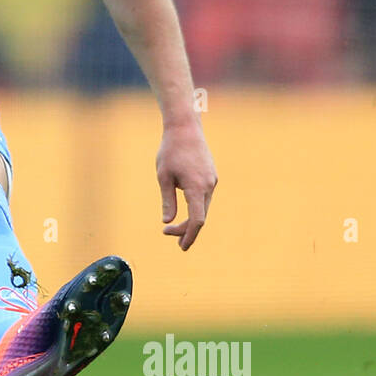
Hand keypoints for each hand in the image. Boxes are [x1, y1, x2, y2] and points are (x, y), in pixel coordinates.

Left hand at [157, 117, 216, 250]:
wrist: (185, 128)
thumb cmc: (170, 151)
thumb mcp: (163, 176)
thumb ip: (167, 200)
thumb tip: (167, 221)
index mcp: (196, 187)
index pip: (197, 220)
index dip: (190, 236)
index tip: (182, 247)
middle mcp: (208, 186)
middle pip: (200, 216)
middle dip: (185, 230)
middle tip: (167, 235)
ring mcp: (212, 180)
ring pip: (203, 207)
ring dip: (190, 219)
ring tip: (174, 230)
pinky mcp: (211, 176)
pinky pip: (204, 197)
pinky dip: (195, 207)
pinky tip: (185, 211)